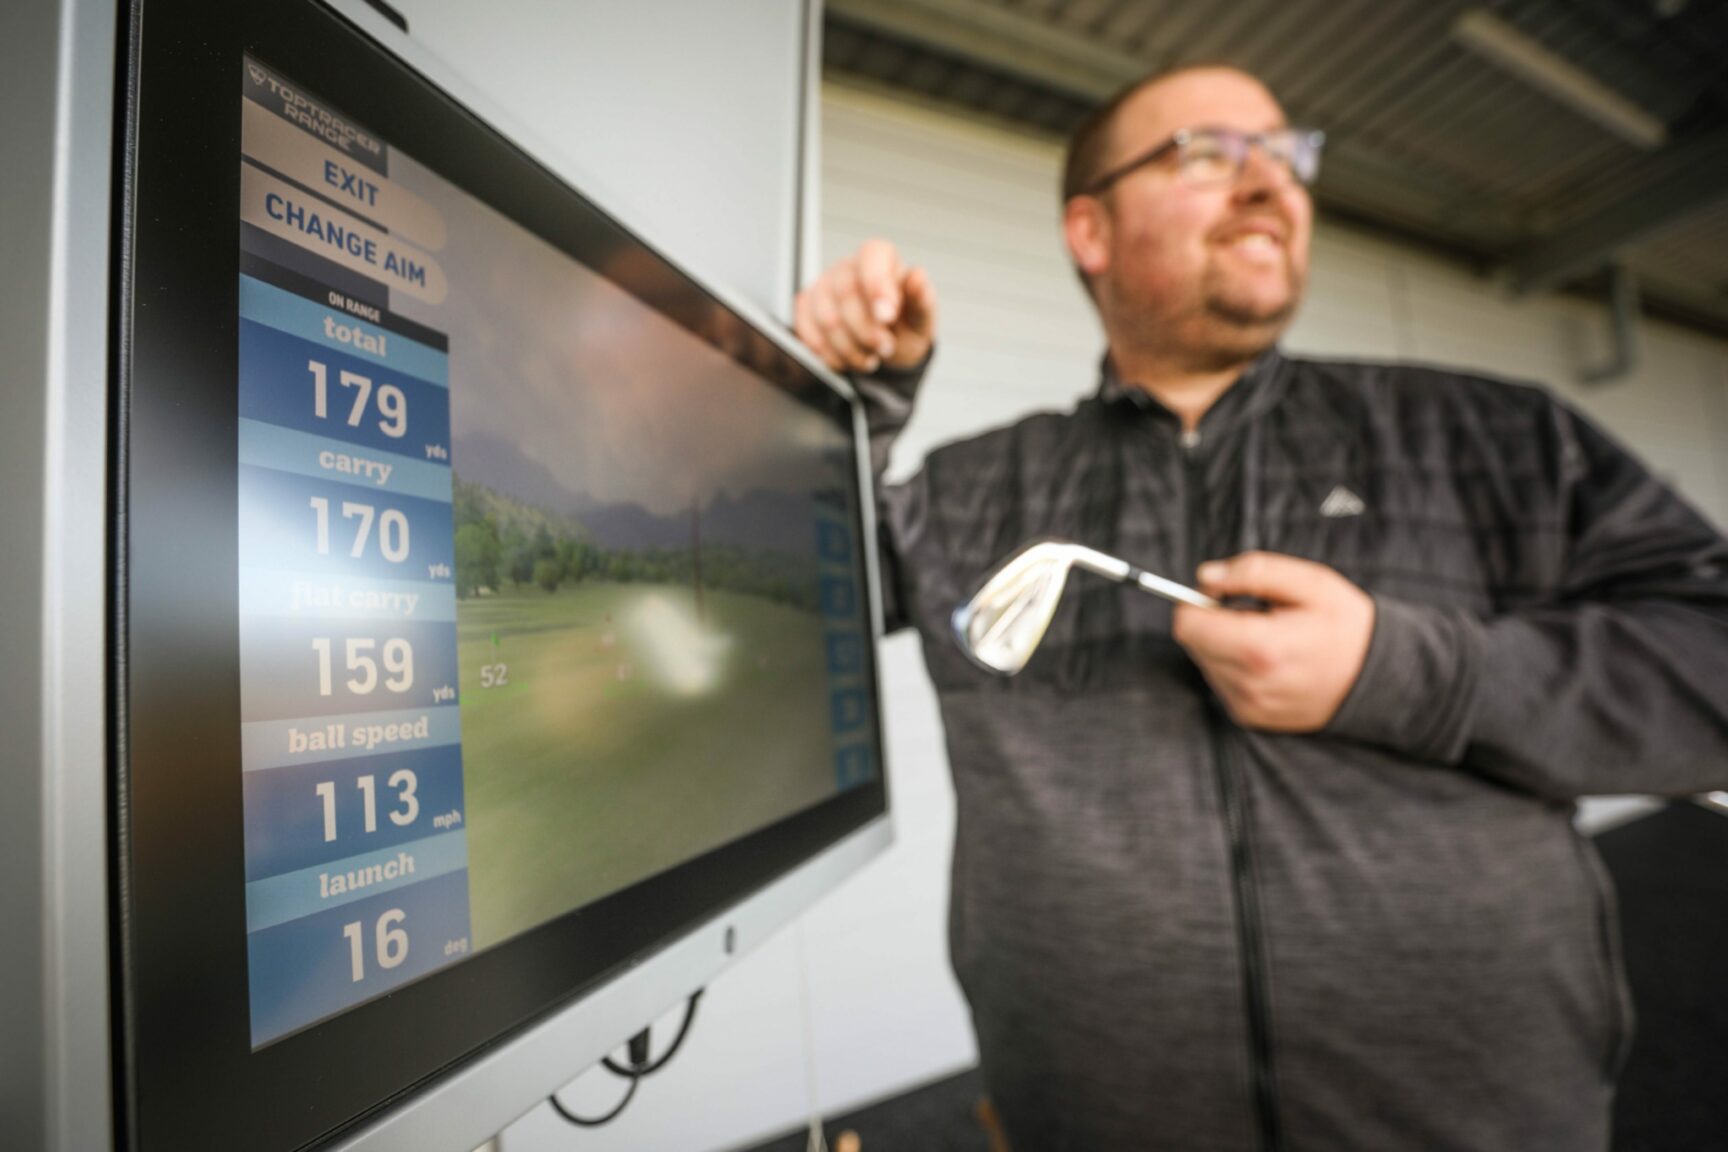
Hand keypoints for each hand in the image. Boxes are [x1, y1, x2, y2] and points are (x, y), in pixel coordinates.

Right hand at [794, 238, 936, 374]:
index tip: (887, 317)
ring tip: (870, 358)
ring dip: (851, 349)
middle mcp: (847, 268)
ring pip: (827, 319)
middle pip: (846, 294)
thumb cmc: (905, 327)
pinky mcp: (806, 309)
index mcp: (880, 258)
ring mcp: (822, 287)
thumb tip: (918, 277)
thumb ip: (922, 299)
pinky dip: (832, 356)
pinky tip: (848, 359)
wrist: (886, 350)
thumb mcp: (921, 318)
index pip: (871, 257)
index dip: (877, 286)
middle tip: (886, 349)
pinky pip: (809, 334)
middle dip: (868, 330)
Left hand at [1172, 552, 1374, 732]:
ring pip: (1205, 662)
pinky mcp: (1249, 717)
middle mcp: (1248, 684)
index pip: (1187, 625)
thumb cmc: (1344, 625)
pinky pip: (1221, 682)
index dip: (1198, 601)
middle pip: (1192, 643)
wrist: (1378, 679)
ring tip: (1268, 637)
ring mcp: (1248, 706)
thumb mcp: (1309, 582)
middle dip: (1212, 620)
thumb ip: (1253, 572)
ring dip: (1223, 643)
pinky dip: (1234, 665)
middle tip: (1254, 613)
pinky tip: (1269, 660)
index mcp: (1260, 648)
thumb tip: (1205, 575)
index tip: (1224, 593)